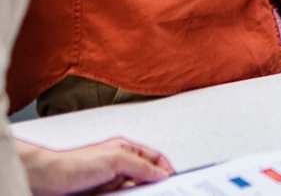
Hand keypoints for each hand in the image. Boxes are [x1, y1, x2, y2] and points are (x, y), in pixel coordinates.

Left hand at [18, 136, 173, 194]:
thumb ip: (141, 166)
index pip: (154, 158)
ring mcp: (109, 180)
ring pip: (132, 189)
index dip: (165, 169)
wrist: (46, 180)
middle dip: (152, 184)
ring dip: (137, 193)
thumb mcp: (116, 160)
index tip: (173, 181)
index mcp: (126, 150)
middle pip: (145, 176)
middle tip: (160, 193)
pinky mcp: (100, 194)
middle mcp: (119, 164)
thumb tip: (161, 173)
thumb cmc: (75, 163)